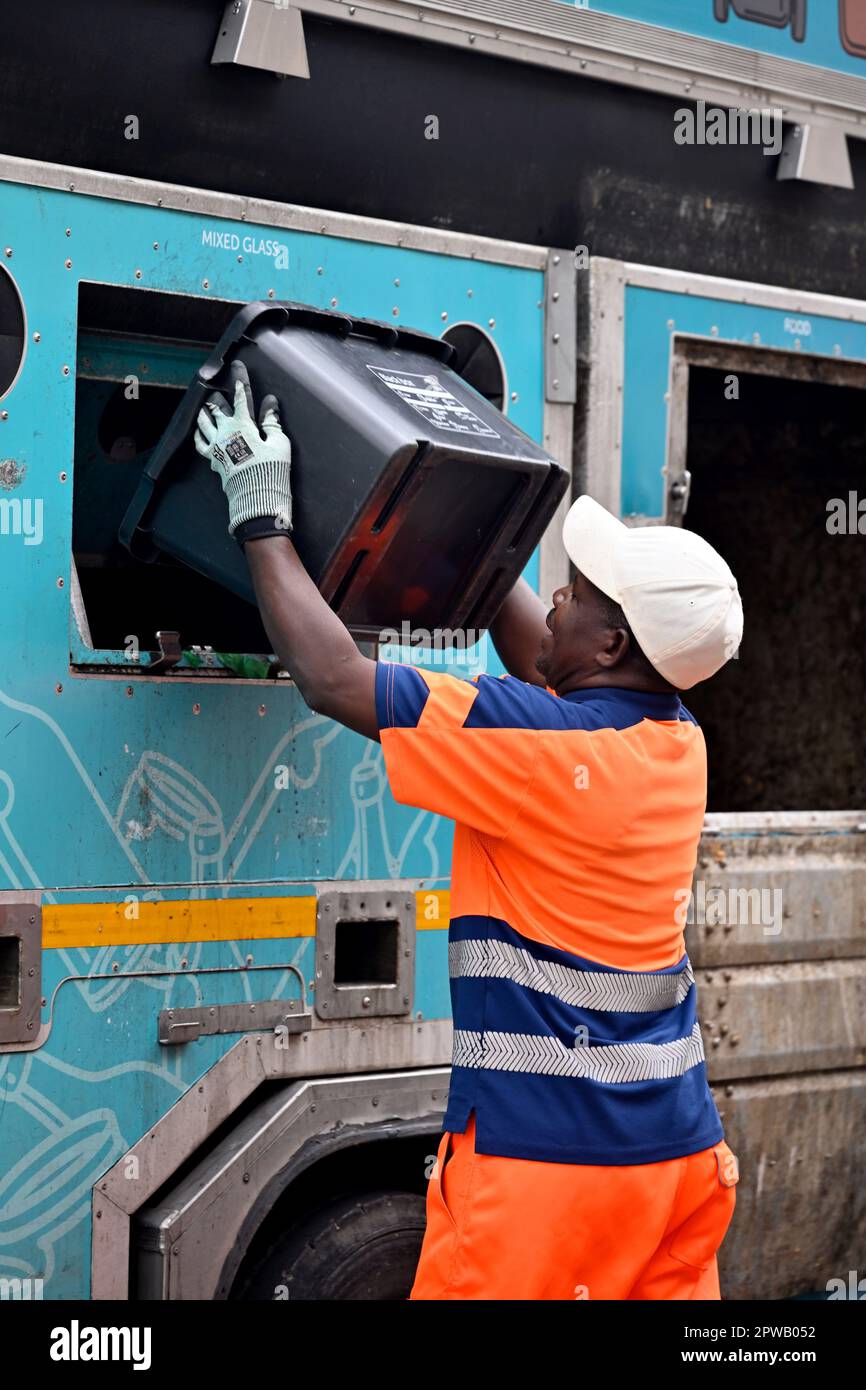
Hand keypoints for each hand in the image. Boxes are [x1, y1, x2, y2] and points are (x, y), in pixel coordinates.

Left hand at [194, 360, 292, 543]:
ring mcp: (217, 446)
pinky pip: (201, 445)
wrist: (256, 497)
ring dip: (204, 414)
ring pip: (204, 424)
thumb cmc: (271, 469)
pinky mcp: (214, 461)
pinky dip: (199, 436)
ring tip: (203, 408)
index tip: (238, 368)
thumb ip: (271, 422)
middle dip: (217, 398)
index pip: (242, 397)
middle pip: (218, 409)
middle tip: (216, 391)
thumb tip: (270, 402)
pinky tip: (198, 432)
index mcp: (243, 424)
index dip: (240, 381)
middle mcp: (225, 432)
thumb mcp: (278, 443)